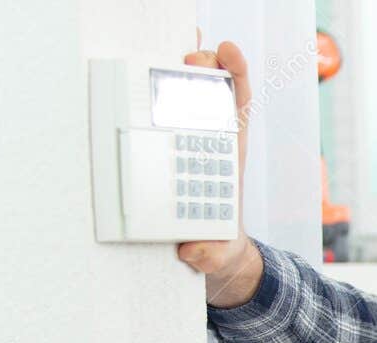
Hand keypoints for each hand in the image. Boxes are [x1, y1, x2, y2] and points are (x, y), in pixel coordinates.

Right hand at [176, 35, 262, 307]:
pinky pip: (156, 113)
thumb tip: (194, 249)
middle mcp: (208, 142)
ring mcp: (184, 141)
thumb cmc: (216, 244)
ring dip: (174, 70)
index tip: (228, 53)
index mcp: (228, 156)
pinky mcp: (163, 148)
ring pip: (183, 95)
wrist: (209, 252)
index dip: (236, 76)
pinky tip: (139, 72)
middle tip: (190, 59)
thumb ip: (210, 254)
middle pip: (210, 90)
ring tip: (167, 55)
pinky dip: (151, 90)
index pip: (238, 107)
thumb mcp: (217, 255)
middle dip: (203, 65)